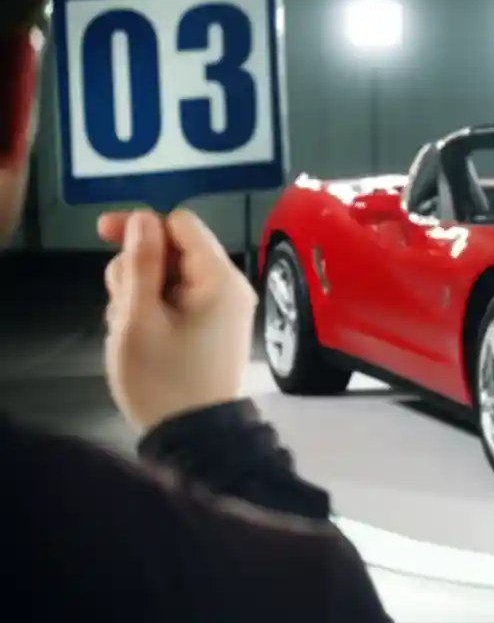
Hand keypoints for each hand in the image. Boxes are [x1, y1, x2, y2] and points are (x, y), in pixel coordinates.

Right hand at [99, 209, 257, 432]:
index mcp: (219, 278)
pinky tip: (138, 339)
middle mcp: (228, 287)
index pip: (181, 224)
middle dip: (136, 270)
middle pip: (172, 249)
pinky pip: (176, 302)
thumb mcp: (139, 318)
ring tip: (129, 331)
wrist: (195, 437)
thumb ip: (140, 265)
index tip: (103, 235)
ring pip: (168, 277)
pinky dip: (151, 311)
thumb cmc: (164, 379)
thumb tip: (143, 219)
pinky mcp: (211, 328)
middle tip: (122, 309)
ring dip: (138, 295)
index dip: (142, 226)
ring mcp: (221, 308)